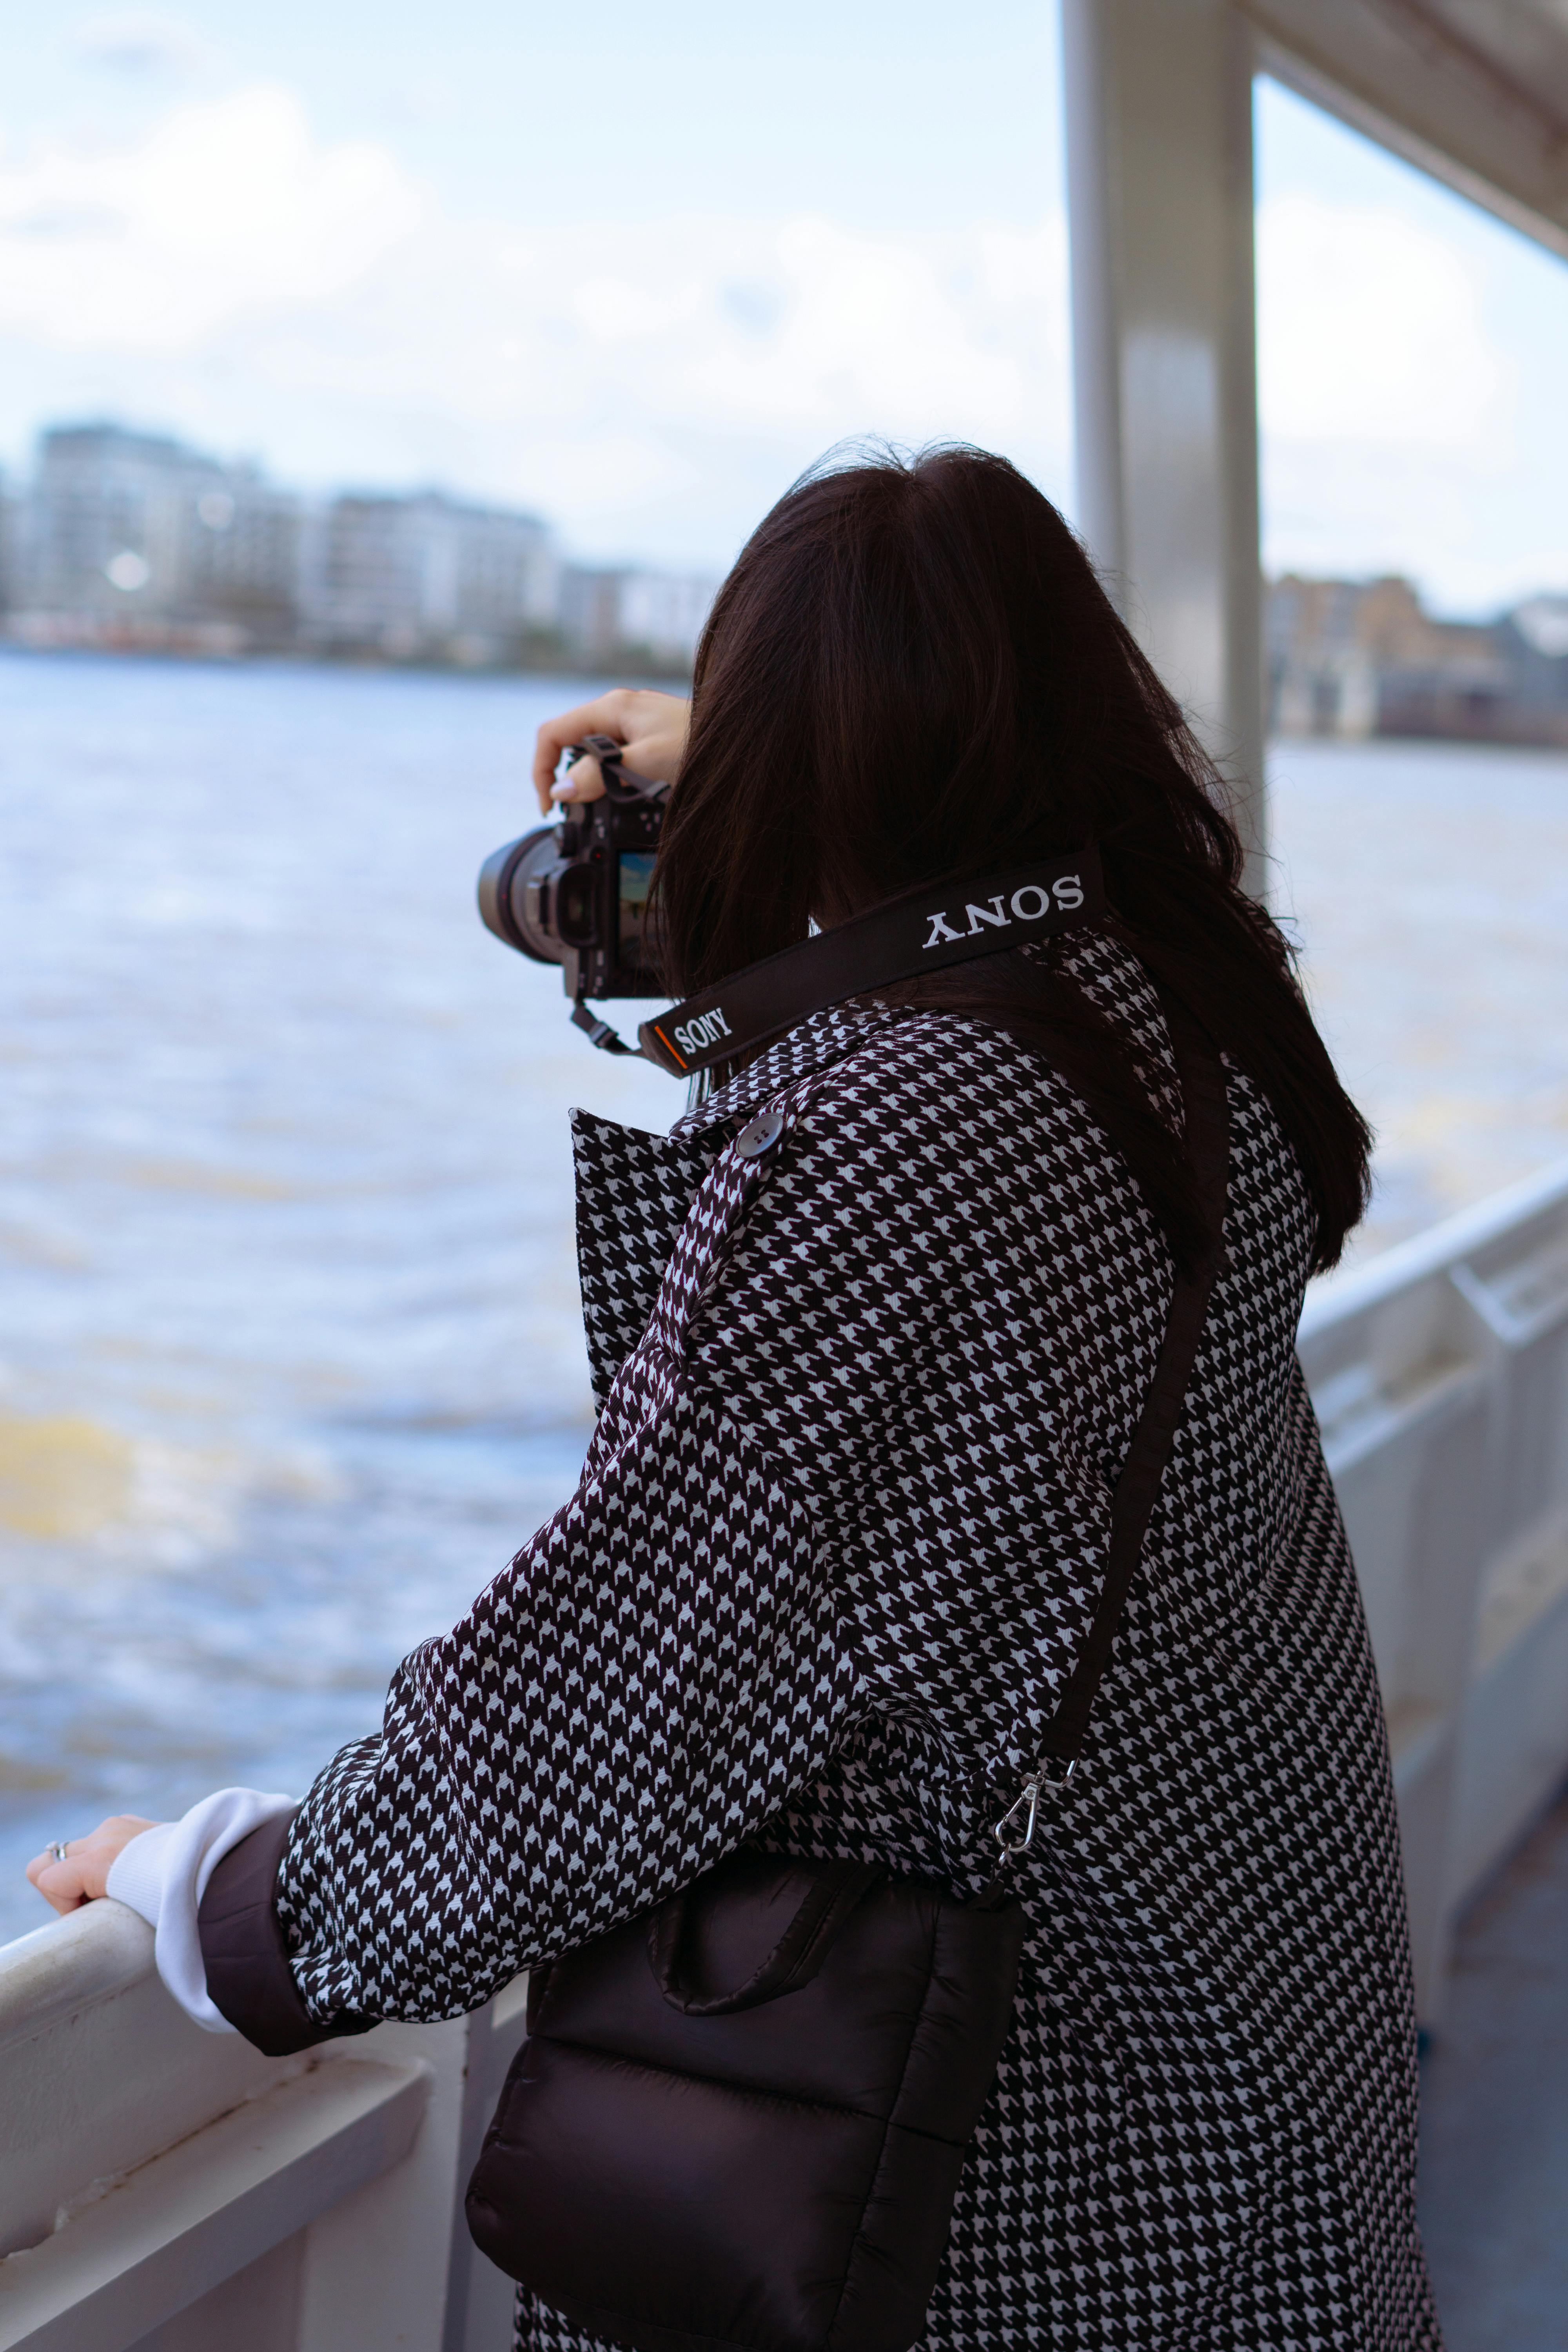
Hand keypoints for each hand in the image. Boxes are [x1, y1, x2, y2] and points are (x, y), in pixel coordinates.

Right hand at [27, 1816, 158, 1914]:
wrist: (219, 1872)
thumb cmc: (171, 1903)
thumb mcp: (122, 1915)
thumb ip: (90, 1909)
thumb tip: (78, 1920)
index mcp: (99, 1858)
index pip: (45, 1876)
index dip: (61, 1904)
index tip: (90, 1917)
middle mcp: (105, 1835)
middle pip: (52, 1859)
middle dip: (68, 1887)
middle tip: (101, 1907)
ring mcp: (119, 1825)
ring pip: (78, 1851)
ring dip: (90, 1872)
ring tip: (124, 1891)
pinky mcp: (133, 1822)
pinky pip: (104, 1840)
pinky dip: (109, 1859)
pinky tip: (136, 1874)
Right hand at [531, 688, 689, 814]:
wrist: (744, 739)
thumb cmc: (700, 744)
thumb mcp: (645, 762)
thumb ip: (600, 774)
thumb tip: (563, 789)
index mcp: (611, 707)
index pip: (553, 733)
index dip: (542, 769)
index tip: (551, 804)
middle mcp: (619, 710)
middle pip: (570, 742)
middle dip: (566, 776)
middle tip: (575, 810)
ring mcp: (635, 722)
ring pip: (593, 752)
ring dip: (590, 779)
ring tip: (601, 805)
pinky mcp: (650, 737)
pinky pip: (616, 757)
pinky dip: (612, 777)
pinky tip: (626, 794)